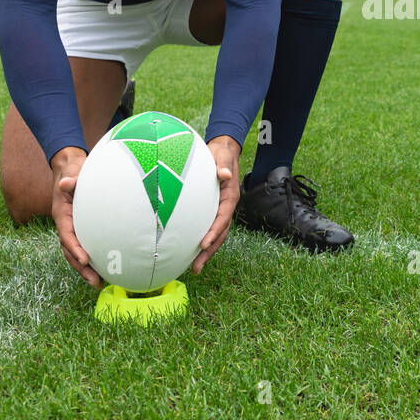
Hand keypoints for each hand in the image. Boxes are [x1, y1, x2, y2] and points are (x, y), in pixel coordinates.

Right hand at [50, 146, 101, 287]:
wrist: (71, 168)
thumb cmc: (74, 170)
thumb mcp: (72, 172)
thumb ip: (71, 179)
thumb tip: (66, 184)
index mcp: (62, 213)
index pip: (66, 234)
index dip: (74, 248)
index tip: (84, 260)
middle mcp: (65, 223)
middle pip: (70, 250)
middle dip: (80, 268)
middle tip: (95, 281)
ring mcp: (72, 227)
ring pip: (76, 252)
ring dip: (85, 268)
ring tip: (99, 282)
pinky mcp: (81, 228)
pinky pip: (84, 245)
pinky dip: (91, 259)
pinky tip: (104, 268)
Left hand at [192, 135, 240, 274]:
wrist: (222, 151)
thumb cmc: (220, 153)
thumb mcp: (222, 155)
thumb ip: (222, 165)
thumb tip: (224, 175)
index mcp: (230, 196)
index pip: (223, 217)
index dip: (214, 232)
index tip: (203, 244)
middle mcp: (226, 207)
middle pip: (220, 233)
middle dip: (209, 251)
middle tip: (196, 267)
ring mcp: (220, 210)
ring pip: (215, 235)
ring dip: (206, 252)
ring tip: (194, 268)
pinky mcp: (212, 211)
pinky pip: (208, 229)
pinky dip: (201, 242)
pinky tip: (190, 252)